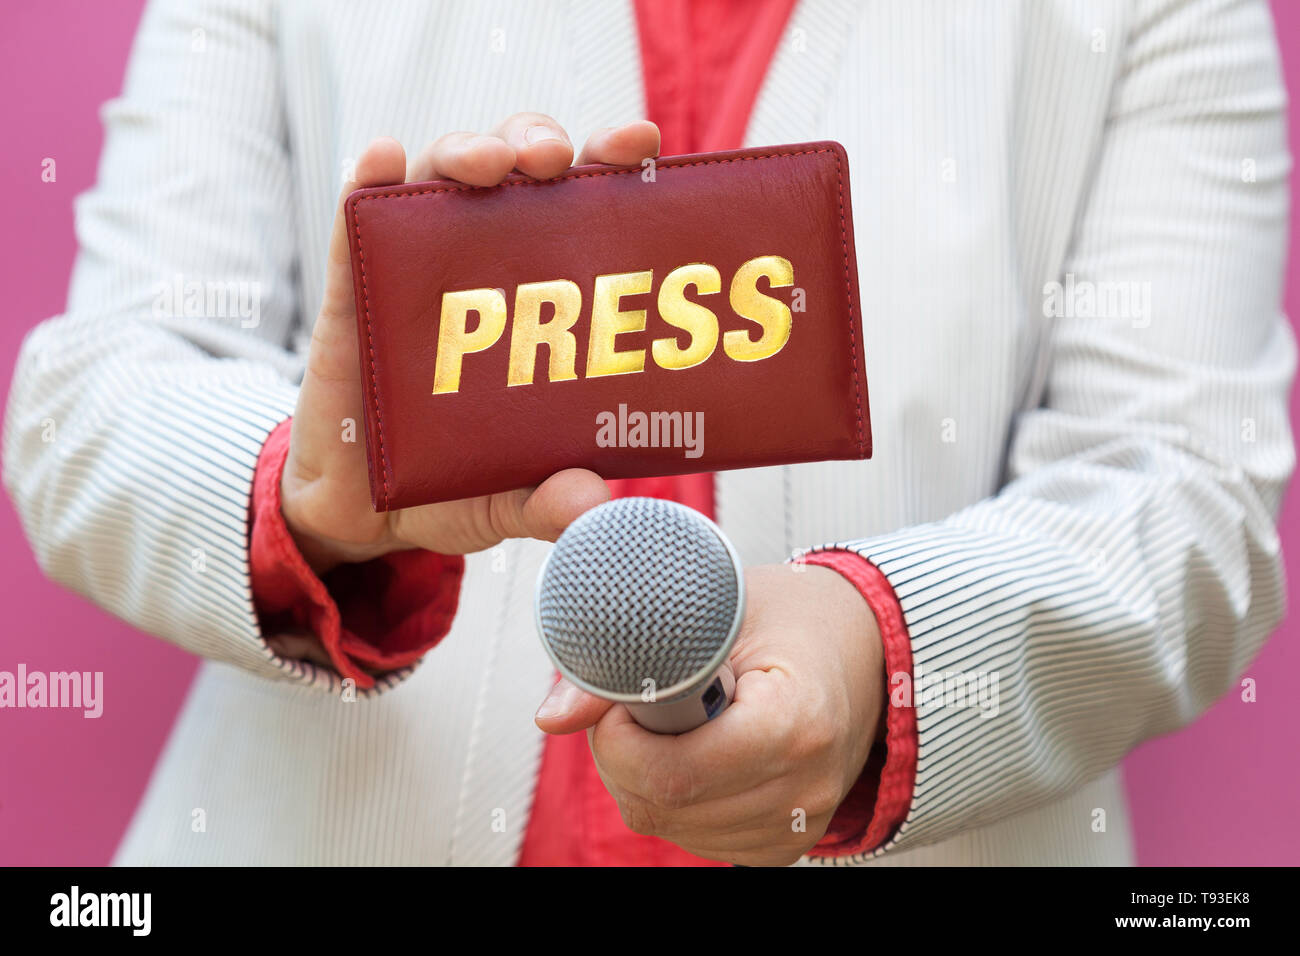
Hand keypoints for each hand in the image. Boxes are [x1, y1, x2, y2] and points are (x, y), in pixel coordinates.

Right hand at [281, 115, 661, 574]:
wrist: (361, 511)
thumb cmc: (452, 485)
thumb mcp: (506, 501)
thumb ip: (545, 504)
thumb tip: (589, 503)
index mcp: (541, 301)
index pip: (582, 214)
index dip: (611, 170)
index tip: (639, 146)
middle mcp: (483, 271)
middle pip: (515, 175)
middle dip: (536, 144)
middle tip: (554, 161)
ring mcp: (416, 275)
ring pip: (440, 181)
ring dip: (464, 152)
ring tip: (486, 163)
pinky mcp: (351, 294)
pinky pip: (355, 225)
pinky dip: (367, 184)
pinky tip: (380, 158)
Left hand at [535, 563, 885, 865]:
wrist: (858, 648)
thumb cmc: (789, 618)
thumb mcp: (715, 611)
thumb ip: (629, 660)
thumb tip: (550, 717)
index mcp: (796, 723)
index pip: (672, 773)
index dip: (621, 736)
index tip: (619, 695)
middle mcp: (805, 788)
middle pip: (662, 806)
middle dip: (621, 754)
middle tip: (633, 702)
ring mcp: (798, 825)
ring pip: (668, 827)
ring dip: (643, 777)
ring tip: (671, 719)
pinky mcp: (783, 845)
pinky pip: (693, 837)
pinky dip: (673, 798)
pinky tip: (692, 750)